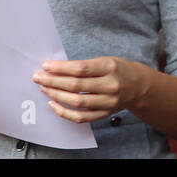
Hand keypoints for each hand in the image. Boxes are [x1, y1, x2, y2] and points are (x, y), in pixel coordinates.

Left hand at [32, 56, 151, 123]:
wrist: (138, 86)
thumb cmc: (118, 70)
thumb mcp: (106, 60)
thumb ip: (84, 65)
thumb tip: (55, 68)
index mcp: (110, 67)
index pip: (81, 68)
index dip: (61, 68)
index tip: (46, 66)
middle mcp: (110, 85)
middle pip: (76, 85)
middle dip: (53, 81)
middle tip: (38, 77)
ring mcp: (108, 102)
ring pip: (76, 102)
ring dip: (56, 95)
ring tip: (44, 88)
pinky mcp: (104, 114)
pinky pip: (80, 117)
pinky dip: (64, 112)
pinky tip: (53, 104)